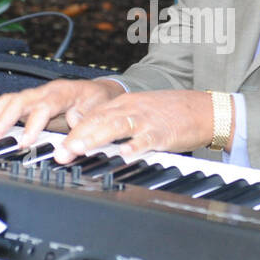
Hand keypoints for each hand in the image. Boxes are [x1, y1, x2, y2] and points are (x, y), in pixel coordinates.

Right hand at [0, 78, 125, 147]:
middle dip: (3, 118)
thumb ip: (85, 116)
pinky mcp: (30, 101)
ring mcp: (36, 95)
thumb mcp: (98, 107)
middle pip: (19, 100)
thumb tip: (74, 123)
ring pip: (9, 100)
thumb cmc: (98, 99)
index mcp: (62, 92)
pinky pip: (7, 104)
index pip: (44, 106)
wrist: (100, 90)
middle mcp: (45, 91)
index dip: (33, 124)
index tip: (24, 142)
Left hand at [59, 89, 217, 163]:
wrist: (204, 109)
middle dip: (76, 136)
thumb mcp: (137, 112)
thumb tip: (89, 139)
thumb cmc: (169, 113)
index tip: (56, 147)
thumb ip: (114, 123)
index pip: (91, 116)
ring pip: (117, 126)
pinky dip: (135, 146)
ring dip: (96, 138)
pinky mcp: (163, 133)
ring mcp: (146, 120)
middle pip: (98, 120)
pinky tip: (124, 154)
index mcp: (122, 105)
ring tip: (80, 150)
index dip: (71, 131)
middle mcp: (131, 109)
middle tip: (60, 153)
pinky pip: (147, 139)